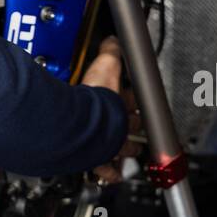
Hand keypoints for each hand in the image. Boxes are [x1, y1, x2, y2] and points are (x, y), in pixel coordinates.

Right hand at [80, 37, 142, 183]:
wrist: (82, 125)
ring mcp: (110, 144)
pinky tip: (112, 176)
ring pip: (127, 149)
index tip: (134, 97)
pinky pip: (108, 171)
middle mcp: (119, 125)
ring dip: (128, 149)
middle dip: (134, 125)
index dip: (133, 98)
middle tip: (135, 124)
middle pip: (133, 126)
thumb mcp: (103, 66)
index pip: (133, 100)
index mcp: (121, 103)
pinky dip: (110, 174)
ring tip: (131, 150)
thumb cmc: (93, 99)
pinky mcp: (97, 160)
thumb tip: (113, 40)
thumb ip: (108, 53)